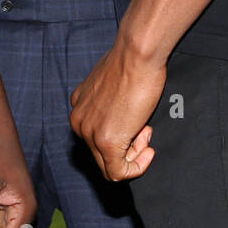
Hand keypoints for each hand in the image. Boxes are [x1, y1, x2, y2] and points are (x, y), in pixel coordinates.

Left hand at [69, 38, 166, 181]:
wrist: (137, 54)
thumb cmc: (131, 62)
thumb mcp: (112, 83)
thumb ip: (110, 103)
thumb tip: (122, 116)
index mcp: (79, 106)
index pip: (96, 137)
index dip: (122, 135)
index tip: (139, 125)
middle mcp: (78, 121)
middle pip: (101, 154)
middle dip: (128, 148)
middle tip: (145, 131)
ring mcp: (90, 134)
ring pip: (110, 166)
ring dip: (134, 155)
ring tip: (146, 132)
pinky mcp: (107, 142)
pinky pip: (119, 172)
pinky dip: (137, 167)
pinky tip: (149, 151)